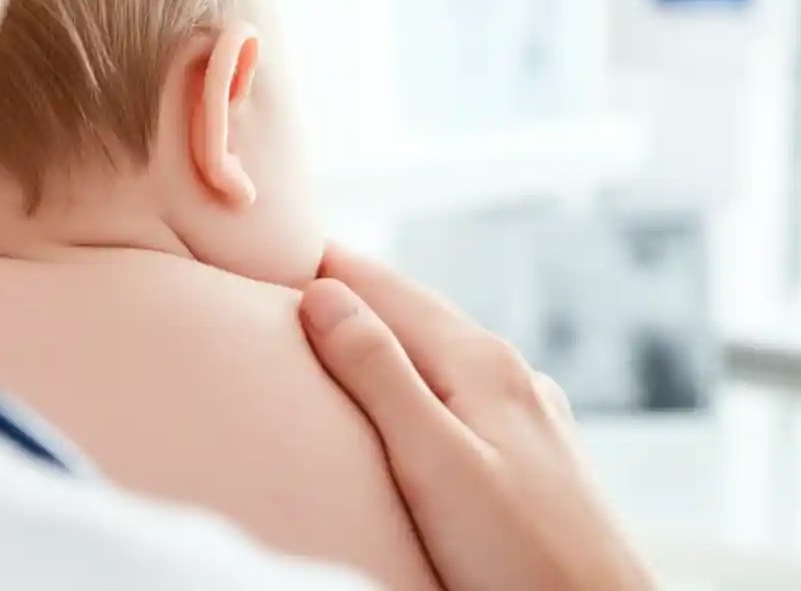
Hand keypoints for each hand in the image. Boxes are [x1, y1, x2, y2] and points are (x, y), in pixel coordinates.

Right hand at [299, 246, 655, 590]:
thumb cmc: (520, 554)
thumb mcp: (434, 460)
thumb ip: (379, 374)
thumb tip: (323, 294)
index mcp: (481, 361)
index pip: (386, 286)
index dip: (326, 264)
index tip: (268, 245)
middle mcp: (509, 373)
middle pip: (415, 310)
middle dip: (351, 289)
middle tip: (284, 277)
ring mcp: (527, 413)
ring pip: (439, 350)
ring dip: (384, 331)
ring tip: (332, 325)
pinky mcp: (532, 454)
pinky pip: (459, 389)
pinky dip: (415, 374)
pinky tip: (407, 396)